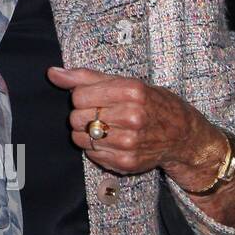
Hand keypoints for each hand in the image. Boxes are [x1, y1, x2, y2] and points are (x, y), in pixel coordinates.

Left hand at [46, 66, 224, 182]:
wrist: (181, 134)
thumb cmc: (149, 103)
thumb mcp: (123, 83)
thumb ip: (85, 77)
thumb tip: (53, 73)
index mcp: (131, 92)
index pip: (78, 96)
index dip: (81, 97)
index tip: (94, 99)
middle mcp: (132, 117)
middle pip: (76, 118)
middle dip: (83, 115)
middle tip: (101, 114)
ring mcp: (129, 142)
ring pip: (80, 138)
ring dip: (87, 133)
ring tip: (106, 128)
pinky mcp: (126, 162)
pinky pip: (91, 154)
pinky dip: (96, 148)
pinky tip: (112, 141)